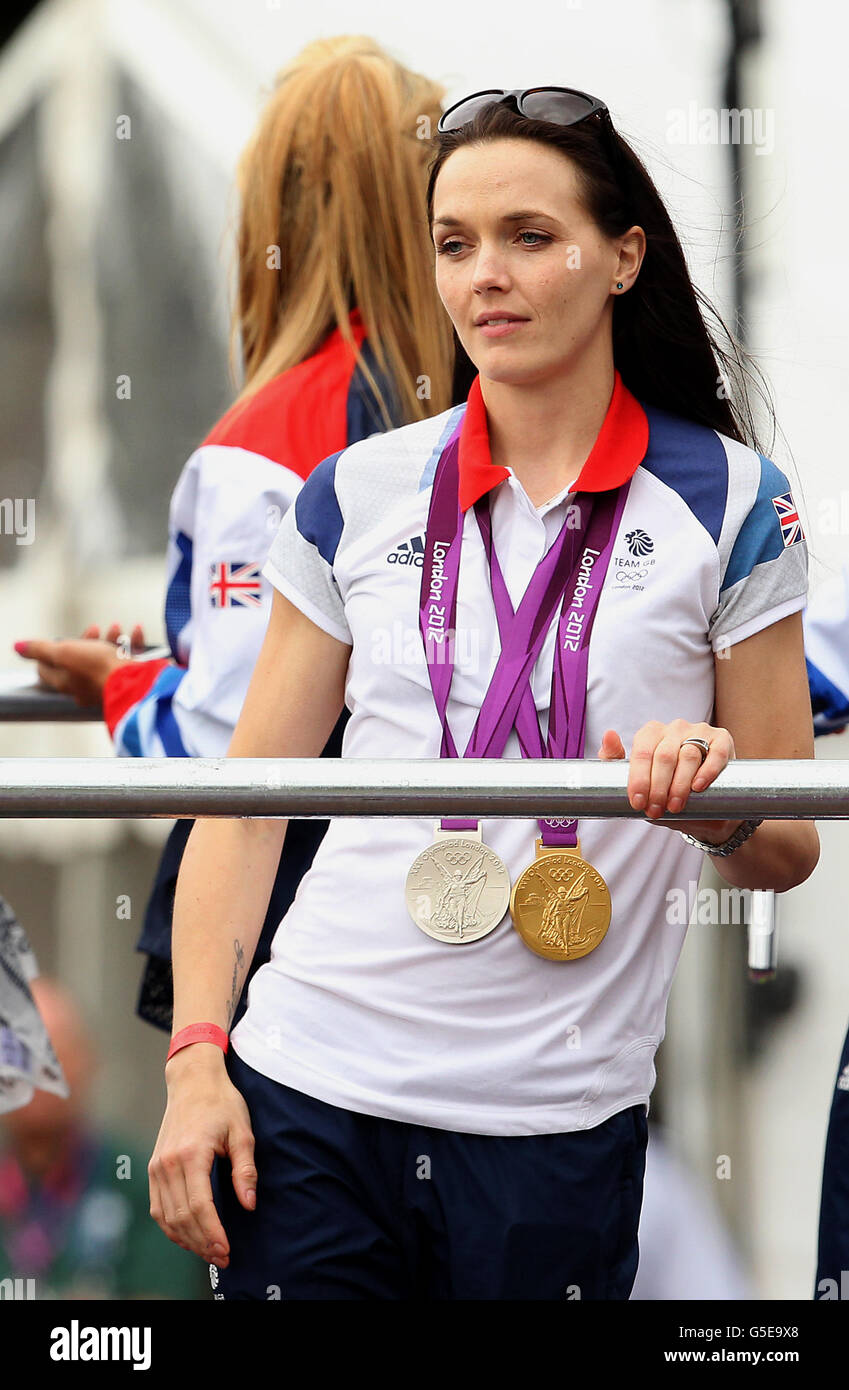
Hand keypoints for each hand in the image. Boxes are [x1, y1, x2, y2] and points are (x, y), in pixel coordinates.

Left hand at [13, 621, 145, 705]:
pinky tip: (135, 631)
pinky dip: (132, 642)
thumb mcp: (62, 652)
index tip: (58, 641)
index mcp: (65, 682)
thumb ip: (39, 649)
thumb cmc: (96, 669)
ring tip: (116, 628)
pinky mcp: (128, 679)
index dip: (49, 652)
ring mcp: (106, 683)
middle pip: (79, 660)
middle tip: (93, 629)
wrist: (133, 682)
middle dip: (86, 640)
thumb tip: (18, 647)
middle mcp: (84, 686)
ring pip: (105, 657)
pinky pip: (128, 657)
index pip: (47, 669)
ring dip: (110, 638)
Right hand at [149, 1046, 256, 1266]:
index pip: (199, 1206)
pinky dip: (171, 1227)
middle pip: (182, 1217)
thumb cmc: (221, 1103)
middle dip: (202, 1243)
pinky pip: (158, 1207)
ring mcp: (157, 1166)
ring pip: (167, 1217)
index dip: (213, 1233)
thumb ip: (245, 1170)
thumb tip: (249, 1204)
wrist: (193, 1081)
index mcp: (191, 1153)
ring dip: (186, 1239)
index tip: (227, 1250)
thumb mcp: (242, 1131)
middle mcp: (168, 1163)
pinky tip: (188, 1236)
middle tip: (222, 1258)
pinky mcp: (153, 1167)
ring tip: (208, 1252)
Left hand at [597, 718, 742, 844]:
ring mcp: (700, 731)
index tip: (637, 803)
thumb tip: (608, 734)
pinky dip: (707, 770)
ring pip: (688, 755)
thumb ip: (615, 760)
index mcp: (651, 733)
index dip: (639, 779)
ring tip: (675, 806)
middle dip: (658, 786)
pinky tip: (698, 786)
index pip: (642, 752)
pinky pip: (715, 752)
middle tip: (656, 811)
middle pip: (664, 755)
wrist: (705, 807)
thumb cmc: (666, 790)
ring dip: (680, 784)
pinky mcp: (722, 739)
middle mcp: (675, 728)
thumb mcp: (639, 781)